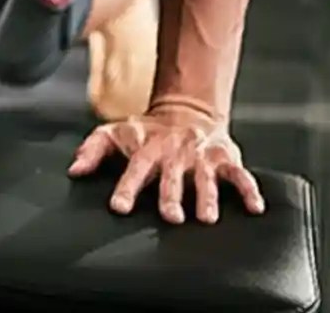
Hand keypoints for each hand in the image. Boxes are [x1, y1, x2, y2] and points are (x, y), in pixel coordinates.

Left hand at [67, 106, 265, 224]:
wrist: (186, 111)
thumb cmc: (146, 132)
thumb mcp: (114, 133)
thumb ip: (92, 150)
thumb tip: (74, 169)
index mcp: (147, 150)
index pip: (134, 169)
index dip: (126, 188)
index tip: (119, 207)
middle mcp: (175, 154)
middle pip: (172, 177)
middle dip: (171, 196)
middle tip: (171, 217)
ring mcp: (202, 157)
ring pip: (206, 179)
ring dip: (207, 197)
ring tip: (207, 217)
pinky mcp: (227, 159)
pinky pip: (241, 175)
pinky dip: (249, 190)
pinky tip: (255, 208)